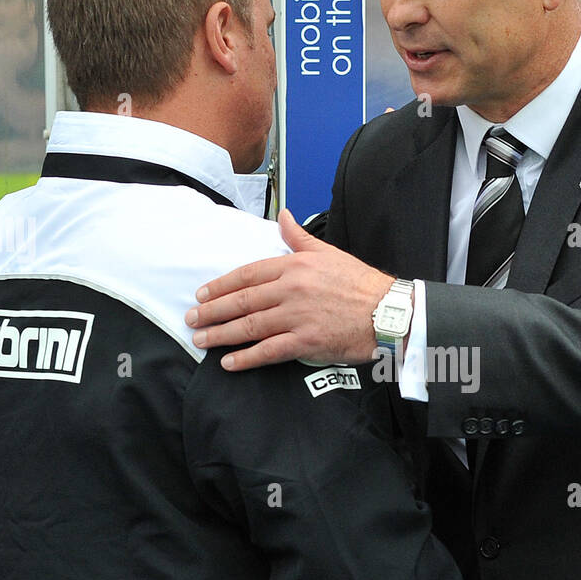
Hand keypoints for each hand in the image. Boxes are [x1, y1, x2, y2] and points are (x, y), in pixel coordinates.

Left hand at [184, 209, 395, 370]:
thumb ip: (299, 237)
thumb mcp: (328, 253)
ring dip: (221, 334)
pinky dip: (246, 358)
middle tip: (192, 319)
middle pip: (242, 301)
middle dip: (213, 311)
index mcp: (294, 266)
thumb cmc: (361, 284)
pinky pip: (268, 350)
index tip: (202, 294)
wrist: (388, 312)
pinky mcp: (306, 341)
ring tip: (202, 340)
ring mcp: (297, 316)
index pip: (247, 274)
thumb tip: (284, 216)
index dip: (221, 285)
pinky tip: (229, 362)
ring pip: (249, 325)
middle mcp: (291, 290)